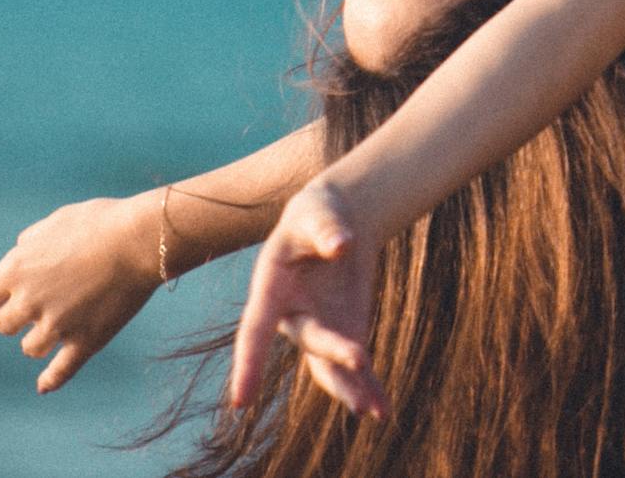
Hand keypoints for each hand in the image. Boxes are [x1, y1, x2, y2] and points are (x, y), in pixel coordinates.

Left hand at [0, 192, 161, 393]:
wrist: (140, 240)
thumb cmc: (101, 222)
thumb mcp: (58, 220)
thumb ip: (32, 240)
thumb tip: (21, 250)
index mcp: (16, 269)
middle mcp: (28, 301)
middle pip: (5, 325)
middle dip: (18, 318)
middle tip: (41, 306)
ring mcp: (56, 325)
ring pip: (31, 347)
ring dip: (39, 339)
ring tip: (58, 328)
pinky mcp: (85, 341)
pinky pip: (61, 370)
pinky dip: (50, 380)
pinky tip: (43, 386)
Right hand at [227, 182, 385, 419]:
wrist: (337, 224)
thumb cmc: (318, 214)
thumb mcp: (319, 214)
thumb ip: (327, 230)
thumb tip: (342, 245)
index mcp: (272, 289)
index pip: (256, 329)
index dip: (249, 363)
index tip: (241, 400)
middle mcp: (292, 316)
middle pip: (311, 340)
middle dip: (334, 353)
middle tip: (361, 358)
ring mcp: (319, 329)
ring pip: (329, 366)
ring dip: (350, 387)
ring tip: (372, 410)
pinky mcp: (345, 332)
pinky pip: (355, 366)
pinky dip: (370, 386)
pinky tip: (383, 410)